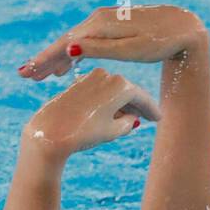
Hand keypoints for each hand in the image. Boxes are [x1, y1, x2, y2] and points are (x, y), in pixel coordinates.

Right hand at [18, 5, 207, 79]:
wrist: (183, 28)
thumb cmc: (161, 44)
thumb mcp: (132, 50)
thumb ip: (101, 49)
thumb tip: (71, 49)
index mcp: (100, 26)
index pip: (65, 44)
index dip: (45, 59)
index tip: (27, 73)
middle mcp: (98, 19)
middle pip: (65, 41)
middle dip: (46, 59)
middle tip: (26, 76)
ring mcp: (105, 20)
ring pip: (74, 40)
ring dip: (57, 57)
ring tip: (42, 75)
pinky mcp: (111, 24)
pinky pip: (85, 39)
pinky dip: (73, 52)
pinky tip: (68, 65)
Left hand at [21, 68, 159, 162]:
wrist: (51, 133)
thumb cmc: (83, 134)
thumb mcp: (112, 131)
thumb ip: (128, 123)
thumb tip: (132, 119)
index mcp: (121, 84)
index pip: (142, 98)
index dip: (152, 110)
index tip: (159, 119)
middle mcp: (107, 75)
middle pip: (127, 92)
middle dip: (137, 106)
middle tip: (149, 118)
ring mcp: (90, 77)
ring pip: (112, 91)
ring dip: (121, 104)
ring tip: (130, 119)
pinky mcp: (77, 84)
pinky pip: (98, 92)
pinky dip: (106, 102)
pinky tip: (110, 114)